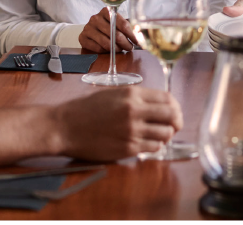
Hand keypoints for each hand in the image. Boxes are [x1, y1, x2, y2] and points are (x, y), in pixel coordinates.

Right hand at [56, 86, 182, 160]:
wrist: (66, 127)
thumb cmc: (87, 109)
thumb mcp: (114, 93)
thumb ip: (137, 97)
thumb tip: (159, 104)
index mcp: (132, 95)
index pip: (168, 99)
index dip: (175, 106)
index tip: (174, 111)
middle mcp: (135, 112)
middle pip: (172, 116)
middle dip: (177, 121)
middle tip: (174, 125)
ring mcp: (132, 132)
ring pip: (166, 134)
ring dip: (166, 135)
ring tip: (158, 134)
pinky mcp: (127, 149)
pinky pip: (153, 148)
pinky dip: (154, 146)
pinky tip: (146, 142)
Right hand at [79, 7, 138, 52]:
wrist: (90, 28)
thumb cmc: (108, 24)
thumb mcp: (117, 21)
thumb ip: (127, 26)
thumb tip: (140, 35)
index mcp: (106, 11)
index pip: (123, 24)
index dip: (132, 35)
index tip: (137, 41)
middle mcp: (95, 18)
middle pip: (115, 34)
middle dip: (125, 43)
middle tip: (130, 47)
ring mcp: (88, 28)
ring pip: (107, 43)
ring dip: (117, 49)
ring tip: (121, 49)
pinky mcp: (82, 38)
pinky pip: (98, 48)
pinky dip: (106, 51)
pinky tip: (110, 50)